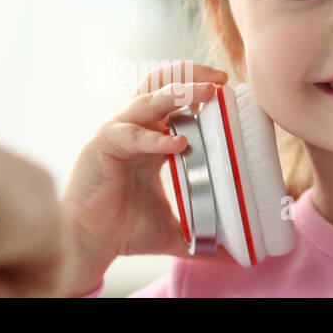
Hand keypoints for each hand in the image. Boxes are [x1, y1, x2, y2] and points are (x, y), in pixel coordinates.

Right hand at [59, 62, 238, 295]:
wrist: (90, 245)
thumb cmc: (124, 231)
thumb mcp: (176, 232)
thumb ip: (207, 238)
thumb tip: (243, 255)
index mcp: (151, 141)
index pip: (174, 101)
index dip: (198, 89)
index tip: (227, 89)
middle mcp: (134, 130)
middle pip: (161, 86)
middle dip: (190, 77)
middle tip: (219, 80)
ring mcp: (116, 134)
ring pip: (147, 100)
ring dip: (177, 93)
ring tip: (205, 93)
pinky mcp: (101, 146)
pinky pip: (130, 134)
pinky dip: (155, 138)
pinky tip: (179, 144)